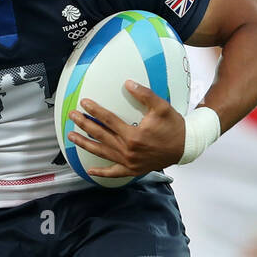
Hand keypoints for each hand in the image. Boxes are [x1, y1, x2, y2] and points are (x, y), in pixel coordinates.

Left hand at [67, 81, 185, 180]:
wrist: (184, 147)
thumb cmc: (173, 127)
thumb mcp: (162, 107)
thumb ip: (144, 95)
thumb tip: (128, 83)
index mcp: (134, 135)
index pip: (108, 120)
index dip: (95, 110)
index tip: (84, 103)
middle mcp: (128, 150)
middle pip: (101, 135)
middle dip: (84, 125)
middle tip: (72, 116)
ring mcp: (129, 162)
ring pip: (102, 152)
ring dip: (85, 144)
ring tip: (71, 137)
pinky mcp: (132, 170)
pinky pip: (114, 173)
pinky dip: (102, 173)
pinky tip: (90, 170)